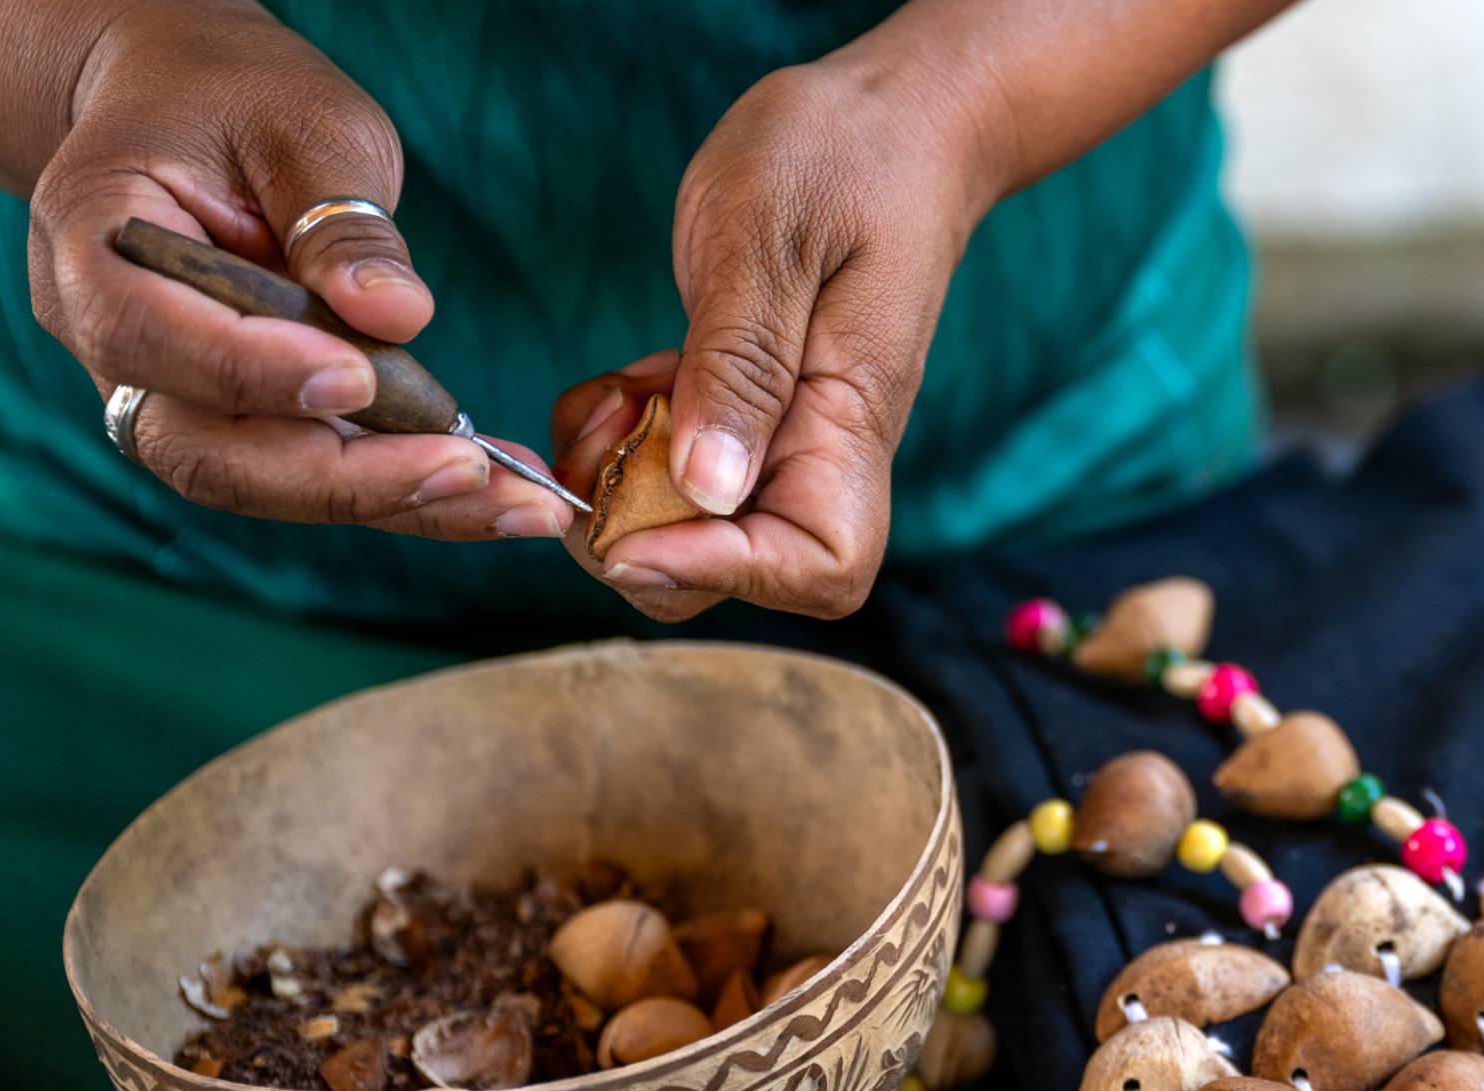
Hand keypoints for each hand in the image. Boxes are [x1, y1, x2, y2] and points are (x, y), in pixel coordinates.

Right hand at [27, 1, 570, 540]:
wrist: (196, 112)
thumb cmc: (242, 101)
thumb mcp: (303, 125)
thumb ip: (339, 219)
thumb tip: (393, 314)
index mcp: (93, 242)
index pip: (148, 335)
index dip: (250, 371)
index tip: (356, 379)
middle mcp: (112, 342)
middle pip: (206, 450)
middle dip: (344, 477)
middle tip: (467, 470)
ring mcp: (168, 396)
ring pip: (266, 484)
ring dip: (397, 501)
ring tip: (519, 503)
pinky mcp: (240, 426)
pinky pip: (312, 474)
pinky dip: (406, 489)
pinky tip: (499, 494)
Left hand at [553, 61, 993, 619]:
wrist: (882, 123)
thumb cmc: (841, 157)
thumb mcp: (770, 235)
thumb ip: (739, 362)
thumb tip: (708, 489)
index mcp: (852, 422)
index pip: (822, 564)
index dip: (728, 572)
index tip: (636, 527)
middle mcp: (819, 453)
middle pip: (743, 574)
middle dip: (645, 538)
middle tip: (601, 445)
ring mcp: (778, 441)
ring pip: (689, 531)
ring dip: (621, 490)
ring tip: (614, 397)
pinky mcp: (737, 419)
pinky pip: (669, 474)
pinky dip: (620, 446)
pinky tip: (627, 381)